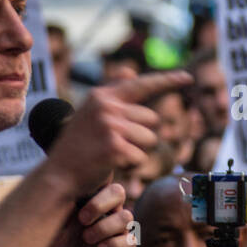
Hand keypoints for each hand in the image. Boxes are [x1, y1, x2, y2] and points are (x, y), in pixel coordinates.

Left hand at [43, 183, 134, 246]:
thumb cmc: (56, 241)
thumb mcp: (53, 220)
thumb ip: (61, 203)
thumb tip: (64, 185)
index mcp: (93, 197)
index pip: (104, 179)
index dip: (96, 185)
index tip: (78, 200)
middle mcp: (108, 209)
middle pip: (118, 192)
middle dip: (100, 204)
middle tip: (82, 219)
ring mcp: (118, 228)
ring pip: (126, 217)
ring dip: (104, 228)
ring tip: (87, 238)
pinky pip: (130, 240)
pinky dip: (114, 244)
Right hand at [46, 71, 191, 198]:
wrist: (58, 176)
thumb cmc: (78, 147)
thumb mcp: (91, 113)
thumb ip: (113, 94)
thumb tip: (132, 71)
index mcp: (102, 96)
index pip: (142, 85)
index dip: (168, 81)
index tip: (187, 78)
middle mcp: (107, 106)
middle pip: (152, 119)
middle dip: (142, 135)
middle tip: (116, 145)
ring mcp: (111, 126)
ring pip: (150, 139)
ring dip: (137, 151)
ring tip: (112, 155)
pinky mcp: (115, 148)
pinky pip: (141, 157)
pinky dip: (131, 166)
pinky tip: (111, 166)